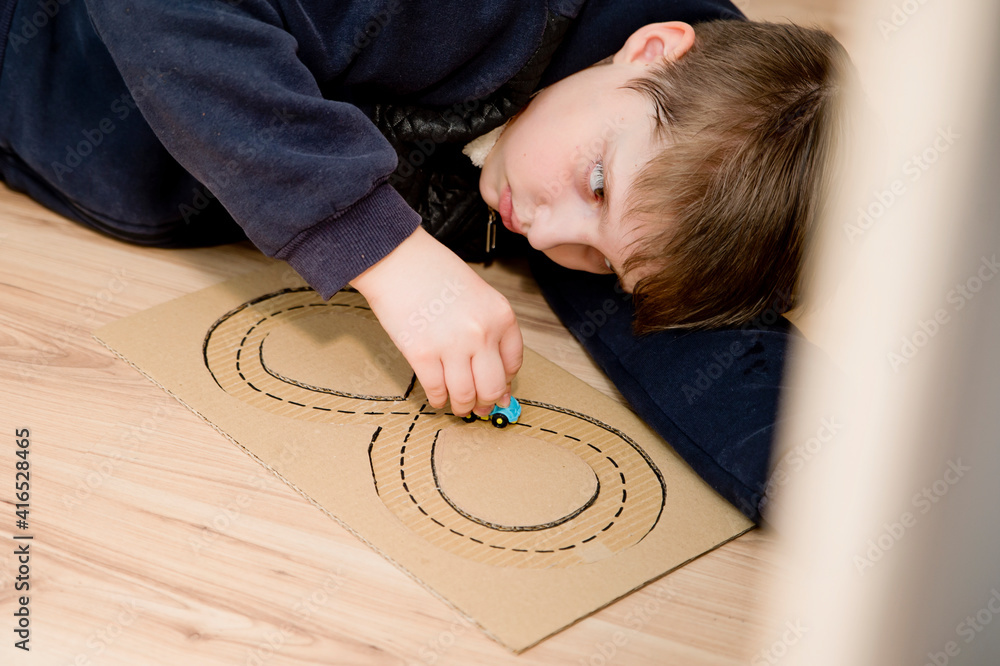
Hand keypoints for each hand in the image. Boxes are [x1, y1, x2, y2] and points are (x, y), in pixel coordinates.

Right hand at [350, 226, 522, 415]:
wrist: (398, 258)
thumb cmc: (435, 271)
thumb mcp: (478, 295)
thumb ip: (489, 330)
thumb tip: (494, 372)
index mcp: (500, 316)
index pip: (513, 363)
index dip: (506, 382)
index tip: (499, 388)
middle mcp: (481, 333)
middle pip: (493, 387)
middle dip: (487, 403)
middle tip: (482, 408)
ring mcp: (452, 345)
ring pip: (465, 395)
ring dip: (462, 408)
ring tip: (458, 408)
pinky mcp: (422, 354)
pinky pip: (437, 390)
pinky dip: (438, 400)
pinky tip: (437, 398)